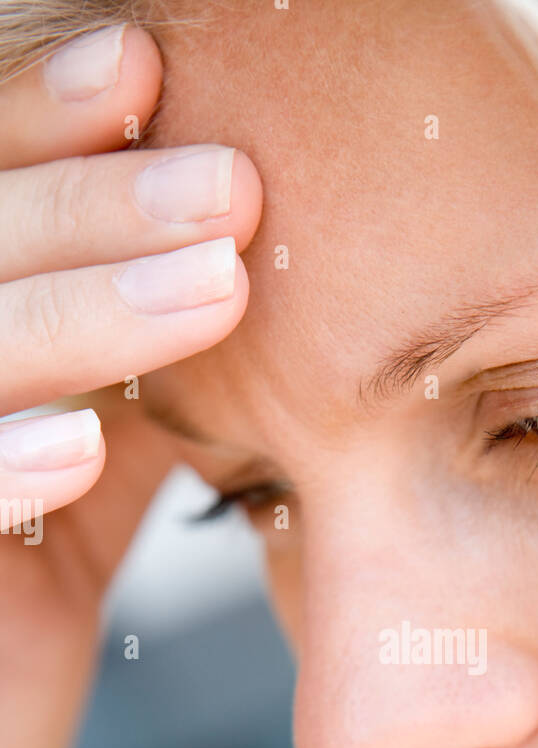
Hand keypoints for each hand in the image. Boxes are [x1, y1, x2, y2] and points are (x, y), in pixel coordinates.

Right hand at [0, 23, 262, 747]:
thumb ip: (127, 372)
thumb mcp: (78, 462)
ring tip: (211, 288)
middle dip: (90, 205)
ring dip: (77, 316)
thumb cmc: (11, 602)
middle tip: (228, 184)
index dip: (40, 118)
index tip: (148, 68)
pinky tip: (80, 451)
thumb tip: (224, 265)